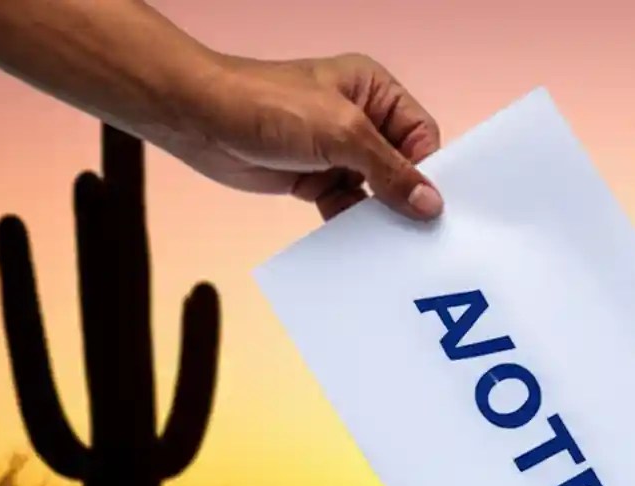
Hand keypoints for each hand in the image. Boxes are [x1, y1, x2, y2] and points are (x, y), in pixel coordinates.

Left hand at [169, 52, 443, 220]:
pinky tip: (359, 245)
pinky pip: (346, 206)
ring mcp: (335, 150)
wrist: (200, 119)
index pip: (421, 135)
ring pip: (374, 190)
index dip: (428, 170)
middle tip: (419, 233)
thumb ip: (390, 171)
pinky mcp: (313, 178)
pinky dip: (351, 224)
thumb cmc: (268, 104)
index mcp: (374, 90)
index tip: (434, 208)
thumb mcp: (341, 134)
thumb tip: (430, 204)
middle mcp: (359, 118)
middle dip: (406, 197)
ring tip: (392, 244)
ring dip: (379, 215)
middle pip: (401, 165)